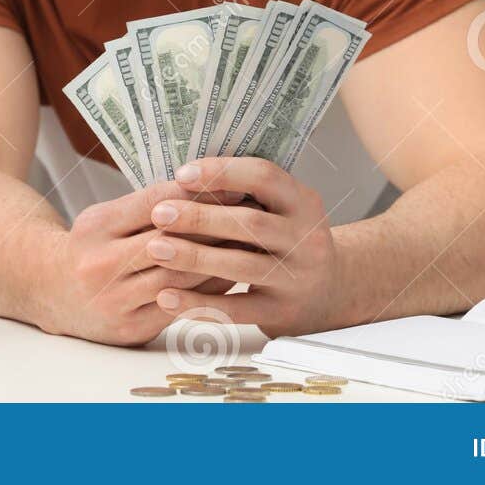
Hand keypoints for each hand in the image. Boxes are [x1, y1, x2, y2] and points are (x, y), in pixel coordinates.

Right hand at [53, 181, 240, 345]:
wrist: (51, 293)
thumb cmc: (88, 248)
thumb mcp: (105, 217)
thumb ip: (145, 206)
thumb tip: (203, 188)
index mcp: (96, 227)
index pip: (154, 203)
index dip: (196, 193)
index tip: (231, 182)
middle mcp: (101, 265)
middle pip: (169, 242)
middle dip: (213, 226)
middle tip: (250, 213)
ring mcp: (115, 301)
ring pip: (178, 278)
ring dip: (216, 260)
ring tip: (245, 244)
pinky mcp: (130, 328)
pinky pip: (179, 307)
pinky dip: (207, 291)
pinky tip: (229, 276)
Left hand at [146, 157, 339, 337]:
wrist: (330, 290)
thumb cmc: (287, 239)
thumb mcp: (281, 209)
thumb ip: (246, 194)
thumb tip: (181, 178)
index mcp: (303, 201)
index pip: (264, 176)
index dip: (222, 172)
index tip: (181, 175)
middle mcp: (307, 238)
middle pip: (251, 223)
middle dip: (200, 217)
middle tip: (159, 213)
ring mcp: (298, 278)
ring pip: (242, 266)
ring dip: (194, 258)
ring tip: (155, 249)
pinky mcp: (283, 312)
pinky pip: (236, 310)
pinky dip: (199, 303)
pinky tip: (166, 297)